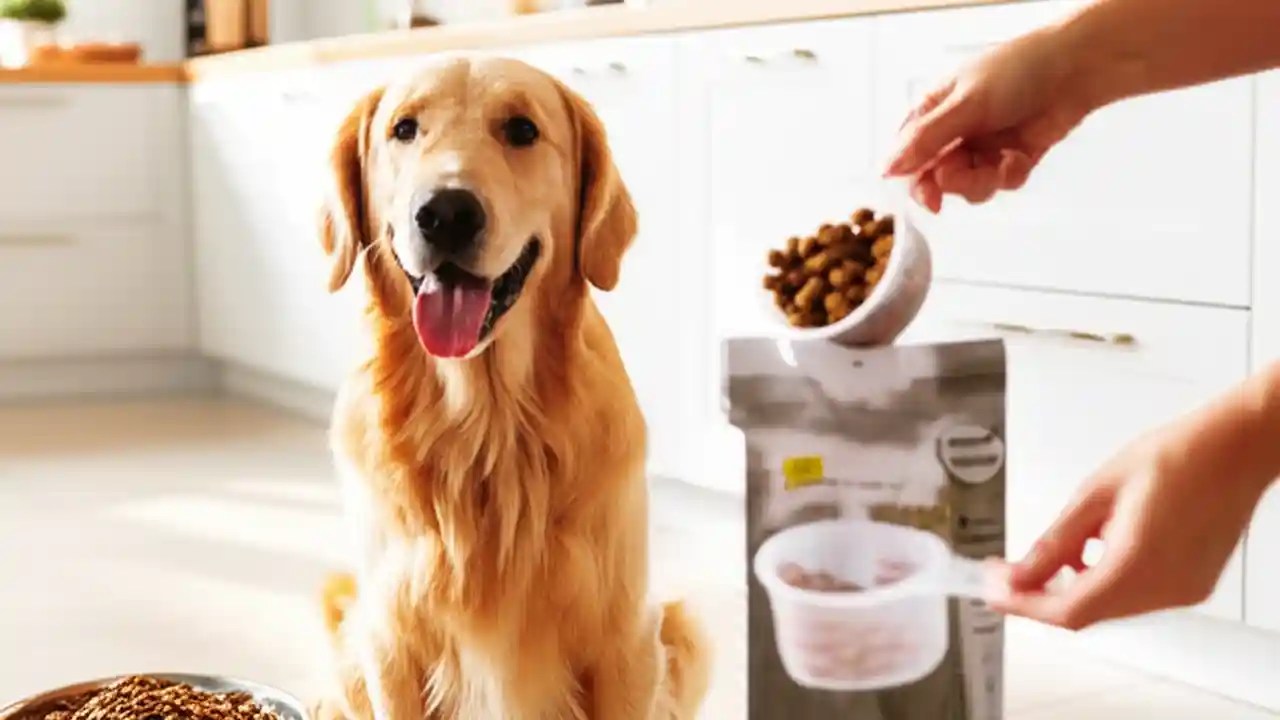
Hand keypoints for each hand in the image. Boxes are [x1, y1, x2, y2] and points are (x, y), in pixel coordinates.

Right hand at [882, 28, 1092, 212]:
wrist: (1075, 71)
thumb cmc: (1017, 72)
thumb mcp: (965, 106)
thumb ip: (926, 141)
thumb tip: (886, 170)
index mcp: (932, 112)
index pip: (908, 156)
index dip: (916, 181)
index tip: (931, 198)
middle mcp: (953, 133)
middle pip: (936, 179)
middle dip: (955, 182)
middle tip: (968, 177)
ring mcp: (981, 148)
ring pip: (967, 187)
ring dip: (985, 181)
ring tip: (1004, 162)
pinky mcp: (1008, 160)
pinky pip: (997, 185)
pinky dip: (1009, 175)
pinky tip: (1021, 156)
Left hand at [988, 411, 1270, 629]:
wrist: (1234, 449)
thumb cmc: (1174, 456)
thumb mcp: (1095, 494)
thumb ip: (1054, 542)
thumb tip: (1020, 574)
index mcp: (1138, 565)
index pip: (1067, 609)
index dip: (1023, 605)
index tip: (992, 590)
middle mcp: (1165, 588)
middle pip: (1087, 613)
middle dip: (1039, 597)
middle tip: (1002, 575)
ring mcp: (1182, 592)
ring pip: (1108, 608)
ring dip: (1069, 591)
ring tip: (1035, 564)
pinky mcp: (1191, 586)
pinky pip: (1133, 598)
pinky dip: (1101, 584)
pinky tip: (1082, 559)